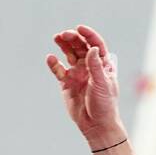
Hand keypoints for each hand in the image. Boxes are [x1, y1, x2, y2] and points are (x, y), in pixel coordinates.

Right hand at [46, 24, 123, 145]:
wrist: (97, 126)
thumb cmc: (105, 106)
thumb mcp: (102, 84)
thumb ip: (96, 66)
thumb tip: (92, 48)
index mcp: (102, 65)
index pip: (96, 44)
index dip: (88, 35)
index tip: (79, 28)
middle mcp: (90, 67)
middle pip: (80, 46)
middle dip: (72, 38)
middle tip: (64, 35)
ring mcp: (78, 74)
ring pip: (69, 54)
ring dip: (63, 45)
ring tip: (57, 38)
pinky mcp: (67, 83)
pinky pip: (58, 69)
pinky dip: (54, 63)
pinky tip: (51, 59)